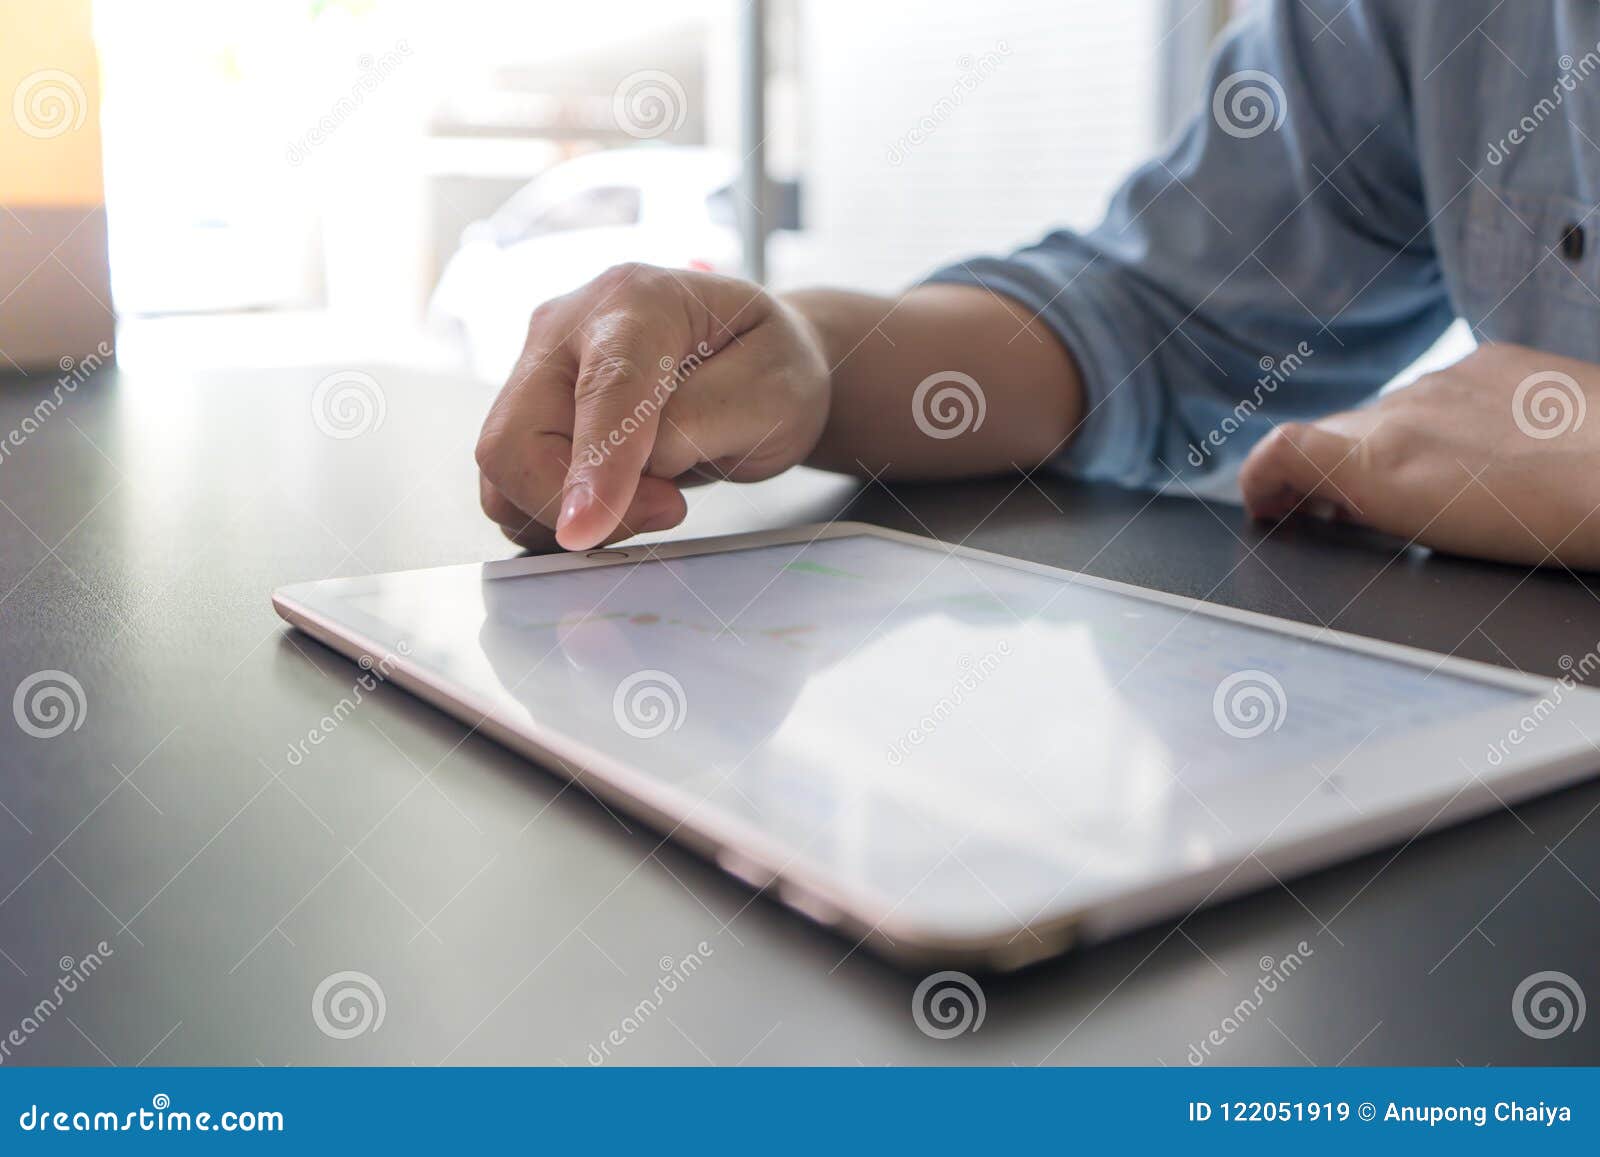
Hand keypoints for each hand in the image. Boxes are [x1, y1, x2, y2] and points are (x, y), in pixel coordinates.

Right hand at [475, 263, 830, 550]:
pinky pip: (511, 487)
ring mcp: (538, 368)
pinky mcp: (527, 411)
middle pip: (514, 440)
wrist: (753, 359)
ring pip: (502, 474)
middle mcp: (568, 325)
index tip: (583, 531)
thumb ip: (697, 426)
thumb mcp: (771, 393)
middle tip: (666, 505)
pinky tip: (616, 502)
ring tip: (651, 496)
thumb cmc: (768, 366)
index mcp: (640, 299)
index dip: (592, 464)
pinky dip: (556, 514)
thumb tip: (616, 479)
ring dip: (564, 514)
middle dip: (572, 503)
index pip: (603, 390)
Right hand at [1238, 342, 1599, 568]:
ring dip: (1385, 447)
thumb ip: (1366, 504)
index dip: (1258, 478)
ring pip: (1387, 413)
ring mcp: (1448, 378)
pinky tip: (1482, 450)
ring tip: (1426, 487)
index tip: (1266, 503)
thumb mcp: (1433, 535)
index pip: (1280, 449)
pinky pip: (1441, 388)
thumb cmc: (1551, 525)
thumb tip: (1331, 498)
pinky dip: (1440, 420)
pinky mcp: (1493, 360)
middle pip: (1331, 433)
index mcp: (1380, 461)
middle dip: (1322, 472)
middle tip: (1333, 513)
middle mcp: (1403, 410)